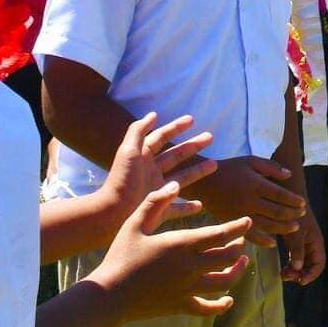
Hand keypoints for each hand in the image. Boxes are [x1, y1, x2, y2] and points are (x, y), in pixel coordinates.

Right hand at [89, 183, 251, 319]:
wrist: (108, 295)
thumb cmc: (119, 256)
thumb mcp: (134, 224)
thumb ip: (155, 202)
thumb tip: (175, 184)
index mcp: (182, 244)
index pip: (222, 234)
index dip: (239, 226)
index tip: (247, 221)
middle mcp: (190, 267)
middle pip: (229, 256)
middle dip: (239, 246)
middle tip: (239, 240)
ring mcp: (188, 288)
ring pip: (225, 282)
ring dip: (237, 271)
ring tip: (240, 262)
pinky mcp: (181, 306)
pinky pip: (208, 308)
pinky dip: (222, 305)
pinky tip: (228, 300)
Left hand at [99, 112, 215, 224]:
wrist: (112, 212)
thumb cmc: (121, 180)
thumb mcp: (128, 151)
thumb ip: (138, 131)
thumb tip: (153, 114)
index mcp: (143, 157)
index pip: (161, 138)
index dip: (175, 127)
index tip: (192, 119)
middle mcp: (151, 172)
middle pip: (176, 155)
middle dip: (193, 146)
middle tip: (210, 137)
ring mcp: (156, 190)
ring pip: (182, 179)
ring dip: (198, 171)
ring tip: (214, 164)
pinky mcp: (159, 209)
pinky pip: (177, 207)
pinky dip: (188, 207)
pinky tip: (200, 205)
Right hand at [191, 157, 305, 246]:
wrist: (204, 182)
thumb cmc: (230, 169)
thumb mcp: (250, 161)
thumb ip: (271, 167)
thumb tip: (290, 175)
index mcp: (255, 184)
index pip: (280, 195)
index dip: (294, 200)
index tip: (303, 203)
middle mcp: (249, 201)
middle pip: (277, 211)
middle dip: (292, 214)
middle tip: (303, 214)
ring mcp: (241, 214)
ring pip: (267, 225)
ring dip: (283, 228)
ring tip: (295, 227)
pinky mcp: (233, 223)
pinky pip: (250, 236)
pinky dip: (263, 241)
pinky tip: (273, 243)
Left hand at [281, 214, 325, 285]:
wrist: (288, 200)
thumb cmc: (294, 215)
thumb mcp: (296, 233)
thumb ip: (298, 250)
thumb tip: (298, 269)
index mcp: (316, 243)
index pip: (319, 264)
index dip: (312, 274)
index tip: (300, 281)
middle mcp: (312, 245)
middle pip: (310, 266)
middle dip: (301, 274)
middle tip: (286, 277)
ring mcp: (303, 245)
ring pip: (302, 264)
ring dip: (295, 272)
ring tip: (283, 274)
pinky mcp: (295, 243)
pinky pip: (296, 259)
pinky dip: (291, 266)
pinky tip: (283, 269)